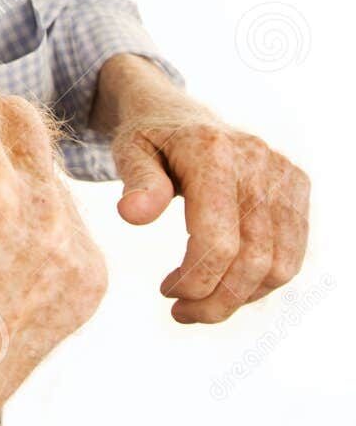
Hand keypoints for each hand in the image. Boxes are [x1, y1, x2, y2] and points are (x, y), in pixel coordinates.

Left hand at [107, 82, 310, 324]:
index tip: (166, 292)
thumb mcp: (129, 152)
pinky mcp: (297, 185)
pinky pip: (292, 254)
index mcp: (212, 151)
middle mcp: (257, 160)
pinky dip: (263, 282)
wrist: (181, 114)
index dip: (195, 281)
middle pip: (252, 261)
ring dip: (241, 298)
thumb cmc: (149, 140)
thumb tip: (133, 215)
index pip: (217, 240)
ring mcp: (283, 173)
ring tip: (204, 303)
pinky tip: (228, 284)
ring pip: (279, 265)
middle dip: (216, 301)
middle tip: (182, 311)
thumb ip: (136, 182)